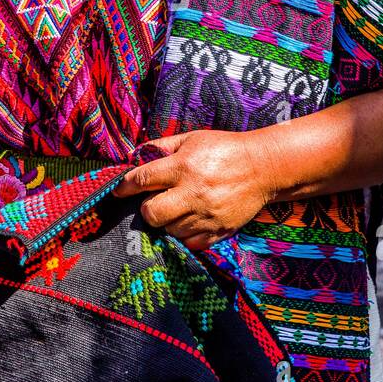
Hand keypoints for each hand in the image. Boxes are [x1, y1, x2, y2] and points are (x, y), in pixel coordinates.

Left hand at [113, 130, 270, 251]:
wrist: (264, 167)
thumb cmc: (224, 149)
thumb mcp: (192, 139)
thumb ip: (162, 147)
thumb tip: (135, 156)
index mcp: (184, 166)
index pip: (142, 180)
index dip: (125, 187)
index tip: (119, 191)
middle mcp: (194, 192)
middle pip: (151, 213)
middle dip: (147, 208)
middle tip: (155, 201)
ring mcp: (207, 215)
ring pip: (169, 230)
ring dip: (168, 221)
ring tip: (178, 208)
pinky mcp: (219, 231)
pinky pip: (189, 242)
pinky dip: (185, 234)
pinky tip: (191, 220)